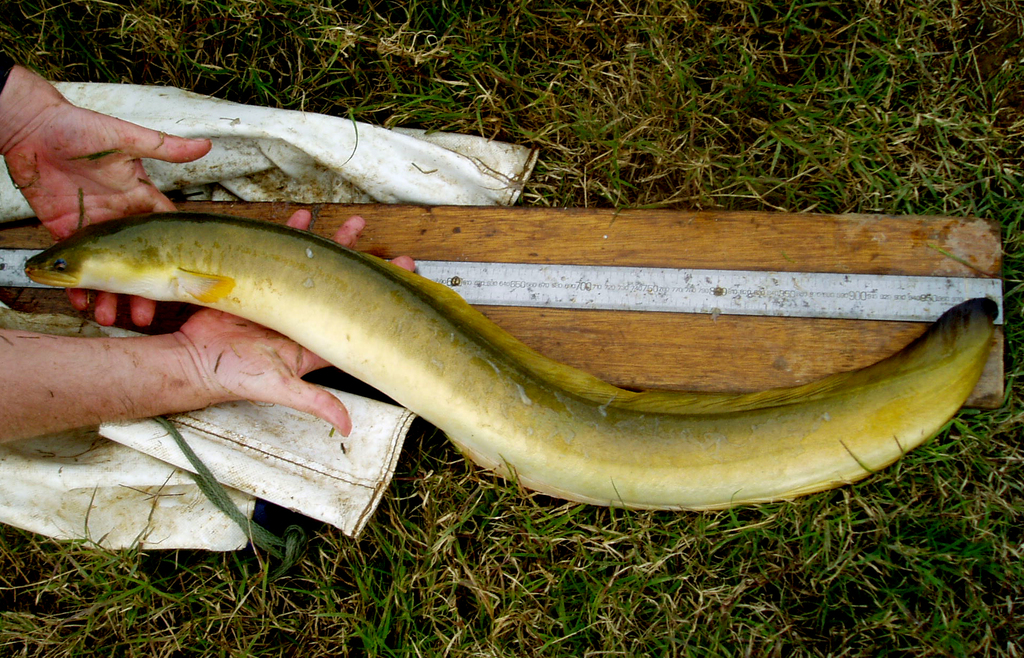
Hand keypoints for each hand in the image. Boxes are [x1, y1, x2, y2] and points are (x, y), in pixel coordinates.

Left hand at [0, 66, 210, 325]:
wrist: (31, 127)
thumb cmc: (79, 127)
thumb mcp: (126, 137)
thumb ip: (164, 147)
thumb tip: (205, 145)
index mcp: (138, 196)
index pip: (162, 233)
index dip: (172, 259)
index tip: (181, 282)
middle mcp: (118, 215)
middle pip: (135, 261)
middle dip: (140, 290)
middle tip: (144, 314)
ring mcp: (92, 224)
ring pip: (106, 268)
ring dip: (109, 294)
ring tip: (110, 316)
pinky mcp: (64, 228)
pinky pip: (73, 264)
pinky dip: (76, 285)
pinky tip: (81, 303)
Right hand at [173, 210, 414, 435]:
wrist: (193, 361)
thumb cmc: (234, 377)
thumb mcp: (280, 389)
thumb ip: (315, 403)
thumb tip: (348, 427)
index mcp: (315, 339)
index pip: (358, 319)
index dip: (382, 305)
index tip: (405, 287)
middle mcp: (304, 315)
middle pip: (344, 287)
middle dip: (368, 268)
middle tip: (396, 253)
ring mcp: (283, 295)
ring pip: (316, 264)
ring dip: (334, 243)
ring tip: (356, 223)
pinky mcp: (259, 281)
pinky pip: (278, 252)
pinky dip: (290, 233)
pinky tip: (303, 216)